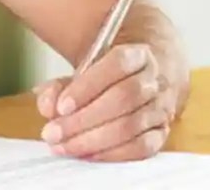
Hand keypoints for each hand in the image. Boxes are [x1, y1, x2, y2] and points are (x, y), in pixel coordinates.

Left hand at [33, 44, 178, 160]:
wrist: (142, 81)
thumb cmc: (108, 78)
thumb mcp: (81, 73)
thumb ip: (59, 86)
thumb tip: (48, 106)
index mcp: (138, 54)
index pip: (117, 64)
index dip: (88, 86)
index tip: (61, 106)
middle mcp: (154, 79)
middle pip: (123, 97)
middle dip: (83, 119)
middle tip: (54, 132)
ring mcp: (161, 107)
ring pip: (130, 125)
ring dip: (93, 140)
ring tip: (64, 145)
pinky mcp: (162, 133)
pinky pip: (141, 147)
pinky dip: (112, 153)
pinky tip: (88, 154)